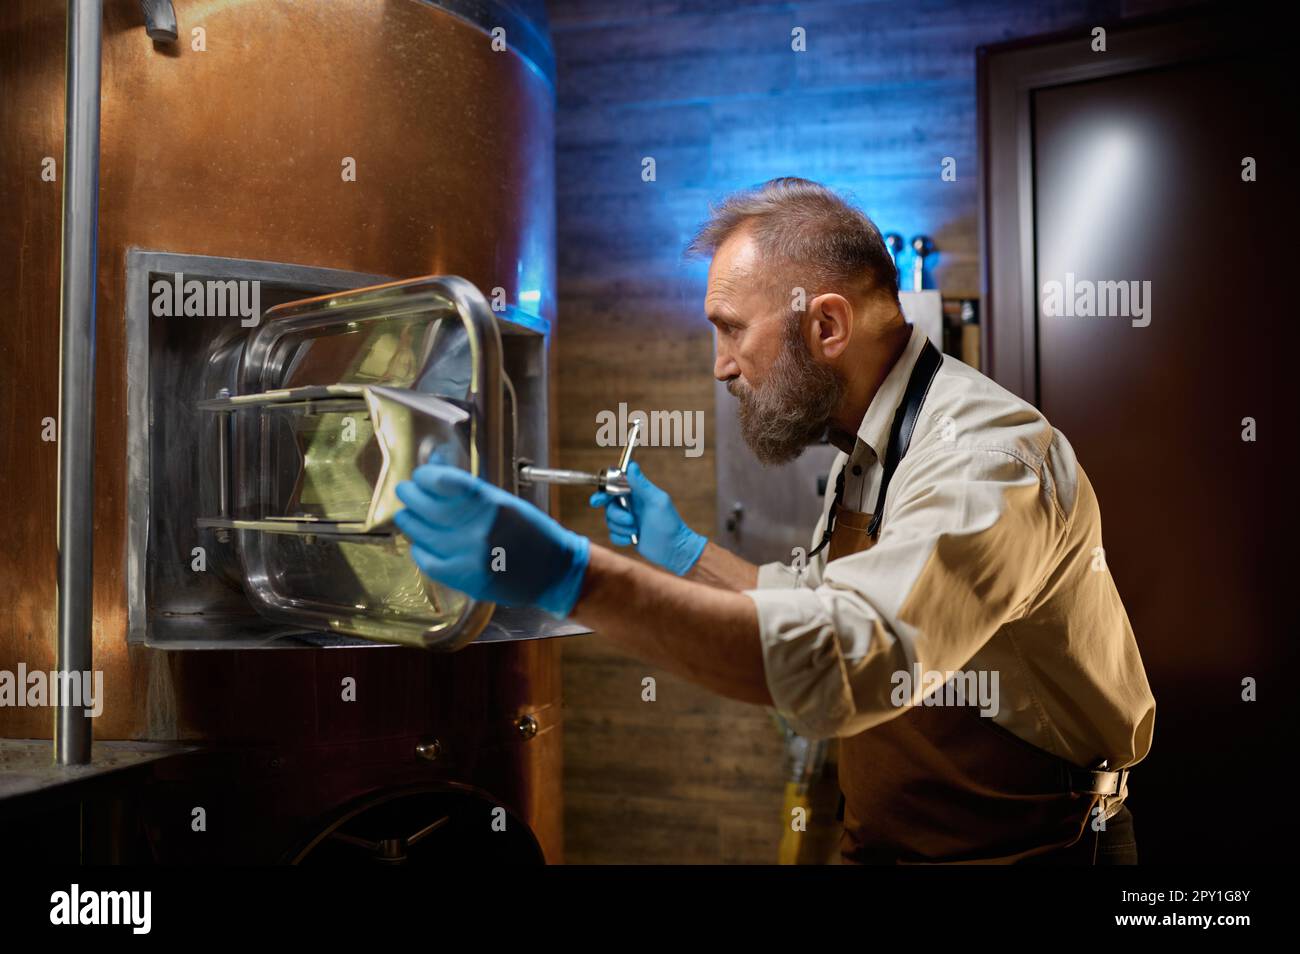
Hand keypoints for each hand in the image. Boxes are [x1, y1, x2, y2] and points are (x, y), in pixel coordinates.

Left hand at [394, 462, 589, 617]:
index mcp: (492, 505)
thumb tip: (439, 476)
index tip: (421, 476)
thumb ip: (472, 492)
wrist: (554, 572)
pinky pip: (430, 562)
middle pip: (429, 508)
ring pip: (424, 535)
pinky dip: (420, 550)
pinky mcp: (466, 579)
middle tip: (406, 491)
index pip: (446, 482)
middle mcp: (479, 529)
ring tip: (407, 515)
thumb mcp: (506, 503)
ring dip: (410, 522)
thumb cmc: (534, 534)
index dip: (427, 477)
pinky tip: (420, 543)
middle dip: (412, 496)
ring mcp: (470, 556)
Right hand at [589, 461, 706, 575]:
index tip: (598, 500)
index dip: (603, 492)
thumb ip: (642, 485)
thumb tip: (632, 465)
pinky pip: (613, 534)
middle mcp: (630, 505)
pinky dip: (621, 538)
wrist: (674, 549)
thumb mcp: (657, 502)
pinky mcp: (626, 534)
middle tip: (629, 520)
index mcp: (637, 494)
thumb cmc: (670, 524)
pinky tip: (633, 539)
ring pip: (610, 521)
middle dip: (616, 515)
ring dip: (622, 527)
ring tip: (637, 530)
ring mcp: (628, 519)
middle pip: (609, 505)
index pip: (614, 487)